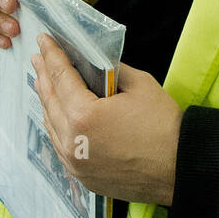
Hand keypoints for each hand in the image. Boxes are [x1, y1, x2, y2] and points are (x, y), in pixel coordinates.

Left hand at [31, 33, 182, 204]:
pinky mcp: (83, 176)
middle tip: (39, 58)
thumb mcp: (141, 85)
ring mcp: (75, 162)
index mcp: (84, 115)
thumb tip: (99, 65)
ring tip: (44, 83)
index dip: (52, 56)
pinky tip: (59, 116)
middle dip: (43, 76)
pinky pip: (61, 147)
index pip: (61, 77)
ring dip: (47, 102)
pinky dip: (57, 127)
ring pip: (52, 126)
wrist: (180, 167)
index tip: (44, 41)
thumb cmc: (164, 126)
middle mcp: (72, 141)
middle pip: (50, 102)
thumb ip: (113, 71)